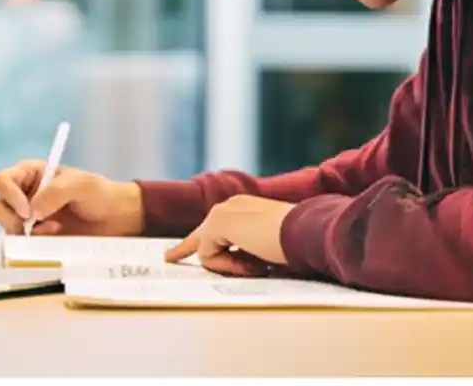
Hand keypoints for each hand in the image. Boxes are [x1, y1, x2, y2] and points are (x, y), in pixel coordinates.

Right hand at [0, 159, 143, 236]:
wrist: (117, 219)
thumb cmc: (99, 194)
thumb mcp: (81, 185)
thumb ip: (55, 193)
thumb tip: (32, 211)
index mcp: (30, 174)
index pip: (2, 180)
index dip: (8, 194)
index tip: (27, 210)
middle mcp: (24, 195)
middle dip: (10, 218)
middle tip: (31, 225)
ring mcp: (28, 219)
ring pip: (6, 227)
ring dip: (23, 232)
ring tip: (53, 229)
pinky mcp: (36, 239)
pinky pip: (22, 244)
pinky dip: (33, 244)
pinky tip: (55, 237)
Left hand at [164, 195, 294, 276]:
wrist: (305, 231)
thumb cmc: (296, 241)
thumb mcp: (269, 245)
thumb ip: (250, 250)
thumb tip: (242, 263)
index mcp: (245, 208)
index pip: (216, 227)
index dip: (198, 241)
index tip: (177, 251)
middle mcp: (231, 206)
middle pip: (200, 235)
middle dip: (184, 249)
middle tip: (167, 258)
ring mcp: (222, 213)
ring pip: (207, 251)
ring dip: (230, 266)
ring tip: (259, 266)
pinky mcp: (217, 224)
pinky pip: (209, 257)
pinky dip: (229, 266)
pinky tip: (253, 263)